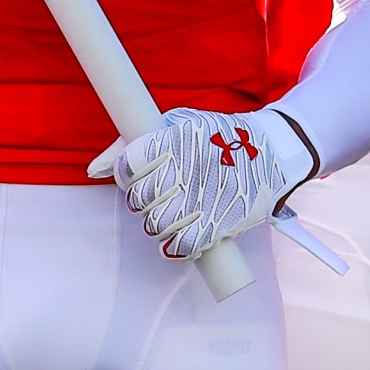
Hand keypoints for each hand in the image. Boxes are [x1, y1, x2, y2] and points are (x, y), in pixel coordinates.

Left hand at [91, 105, 316, 256]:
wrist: (275, 152)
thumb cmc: (220, 137)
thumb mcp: (180, 123)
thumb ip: (133, 141)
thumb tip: (94, 169)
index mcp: (176, 140)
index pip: (129, 165)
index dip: (128, 173)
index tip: (137, 174)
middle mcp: (186, 170)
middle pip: (139, 198)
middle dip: (143, 200)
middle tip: (158, 195)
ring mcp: (202, 199)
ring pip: (156, 224)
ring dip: (158, 223)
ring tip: (172, 212)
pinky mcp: (218, 224)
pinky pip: (181, 246)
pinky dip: (175, 246)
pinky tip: (180, 236)